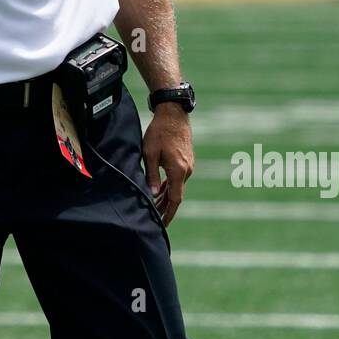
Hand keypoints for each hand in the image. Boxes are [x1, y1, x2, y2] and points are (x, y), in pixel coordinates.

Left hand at [142, 104, 193, 224]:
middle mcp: (187, 170)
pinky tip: (161, 190)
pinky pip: (178, 178)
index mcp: (178, 171)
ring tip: (156, 207)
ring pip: (177, 186)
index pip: (175, 199)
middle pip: (176, 195)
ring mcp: (189, 165)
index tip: (163, 224)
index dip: (169, 213)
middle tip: (155, 219)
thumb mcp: (150, 154)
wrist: (174, 114)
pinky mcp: (187, 160)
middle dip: (166, 207)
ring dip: (167, 196)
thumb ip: (151, 176)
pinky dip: (170, 186)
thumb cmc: (159, 132)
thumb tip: (152, 195)